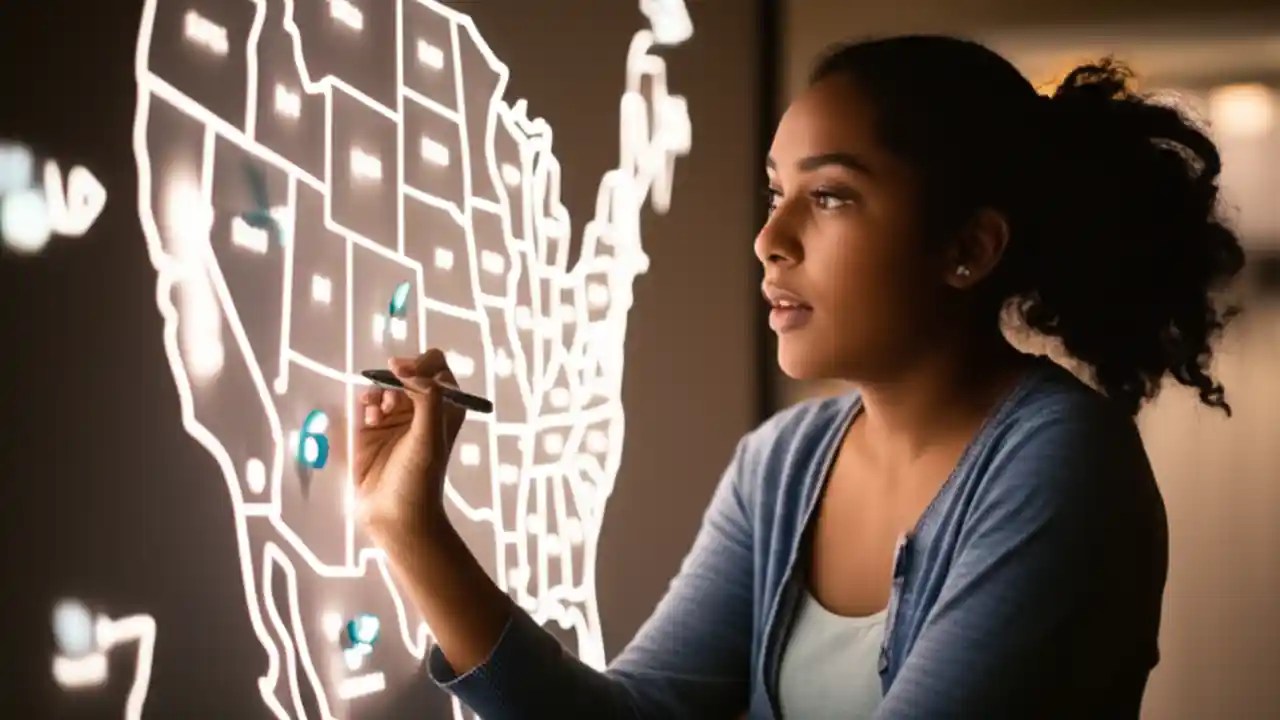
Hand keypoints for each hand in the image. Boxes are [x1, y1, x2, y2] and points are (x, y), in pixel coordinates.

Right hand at [353, 349, 466, 547]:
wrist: (394, 517)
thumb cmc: (419, 478)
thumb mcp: (430, 436)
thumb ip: (427, 398)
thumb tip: (408, 370)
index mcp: (445, 408)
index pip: (436, 367)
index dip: (420, 364)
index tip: (404, 374)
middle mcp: (420, 410)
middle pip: (406, 373)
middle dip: (395, 380)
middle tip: (389, 396)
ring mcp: (393, 420)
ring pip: (383, 386)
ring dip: (378, 392)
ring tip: (376, 413)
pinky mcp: (369, 431)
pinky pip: (364, 404)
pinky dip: (364, 405)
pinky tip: (367, 420)